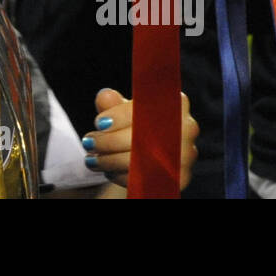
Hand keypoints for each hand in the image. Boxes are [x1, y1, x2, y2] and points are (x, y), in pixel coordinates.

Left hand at [81, 87, 199, 190]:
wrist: (152, 153)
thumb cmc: (135, 125)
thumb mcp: (122, 111)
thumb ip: (112, 103)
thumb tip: (105, 97)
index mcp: (175, 102)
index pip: (147, 107)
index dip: (119, 116)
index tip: (99, 122)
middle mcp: (187, 126)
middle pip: (144, 135)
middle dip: (110, 141)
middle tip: (88, 143)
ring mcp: (186, 153)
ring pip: (144, 159)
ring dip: (112, 160)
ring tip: (92, 159)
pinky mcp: (181, 177)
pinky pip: (149, 179)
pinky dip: (124, 176)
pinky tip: (109, 171)